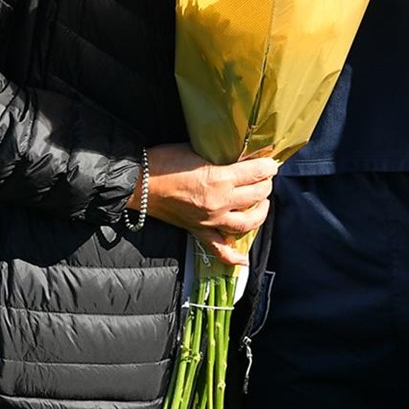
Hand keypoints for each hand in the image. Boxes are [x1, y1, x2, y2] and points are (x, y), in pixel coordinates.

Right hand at [140, 145, 277, 266]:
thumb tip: (239, 154)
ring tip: (262, 203)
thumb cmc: (164, 161)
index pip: (257, 173)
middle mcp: (219, 202)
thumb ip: (219, 155)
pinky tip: (243, 258)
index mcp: (219, 179)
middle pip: (257, 195)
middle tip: (265, 178)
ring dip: (260, 213)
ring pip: (247, 223)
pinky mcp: (198, 231)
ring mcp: (209, 220)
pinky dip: (233, 257)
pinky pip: (218, 249)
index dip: (268, 167)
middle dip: (266, 184)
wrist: (138, 183)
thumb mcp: (196, 150)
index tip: (270, 163)